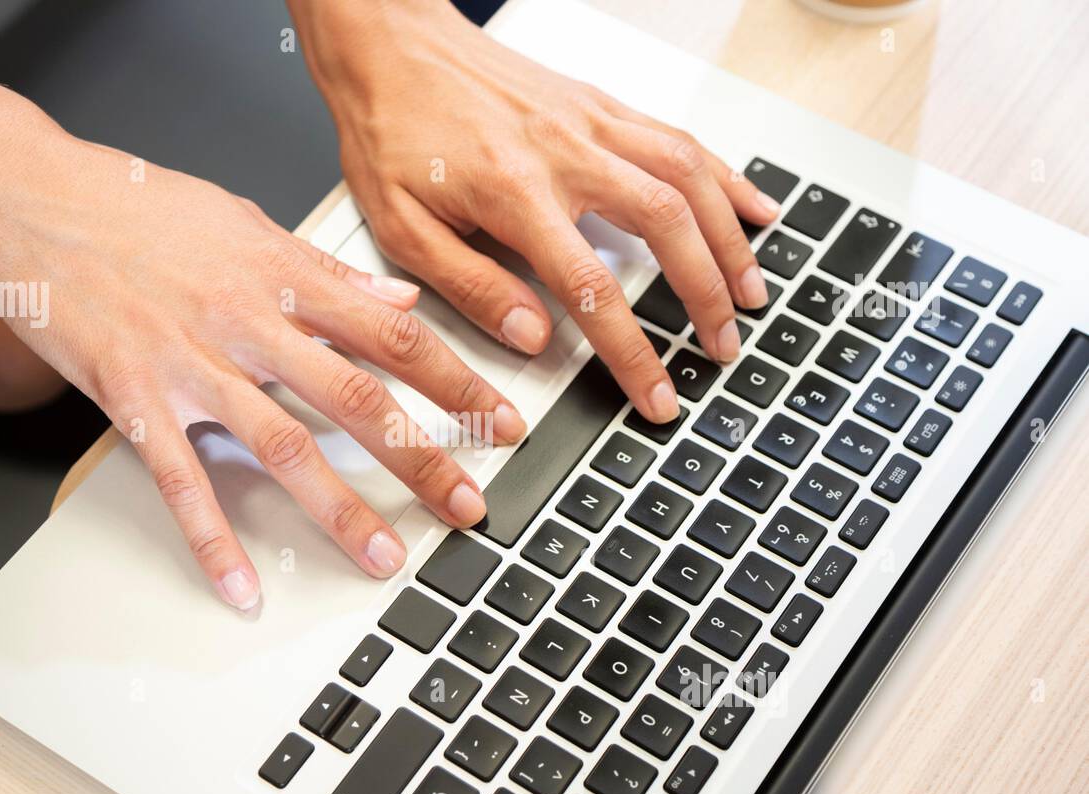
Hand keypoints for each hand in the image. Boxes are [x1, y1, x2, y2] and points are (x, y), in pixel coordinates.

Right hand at [0, 112, 524, 610]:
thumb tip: (400, 296)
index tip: (501, 421)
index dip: (456, 382)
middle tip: (469, 507)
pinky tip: (242, 585)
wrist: (27, 194)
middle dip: (422, 459)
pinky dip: (212, 538)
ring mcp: (190, 362)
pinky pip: (180, 479)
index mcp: (283, 274)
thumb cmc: (135, 205)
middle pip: (357, 397)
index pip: (394, 333)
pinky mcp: (131, 396)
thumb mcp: (246, 221)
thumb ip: (326, 269)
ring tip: (384, 558)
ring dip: (340, 510)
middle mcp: (248, 320)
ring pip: (281, 446)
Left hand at [292, 0, 780, 421]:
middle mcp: (567, 153)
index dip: (634, 352)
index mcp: (516, 193)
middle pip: (666, 226)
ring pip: (688, 177)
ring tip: (755, 290)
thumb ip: (470, 286)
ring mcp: (591, 122)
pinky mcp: (600, 104)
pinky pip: (678, 138)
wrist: (391, 44)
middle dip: (707, 295)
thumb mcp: (403, 227)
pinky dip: (723, 176)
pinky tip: (751, 207)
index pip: (593, 290)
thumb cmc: (392, 131)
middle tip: (725, 346)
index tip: (658, 394)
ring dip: (729, 239)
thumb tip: (533, 336)